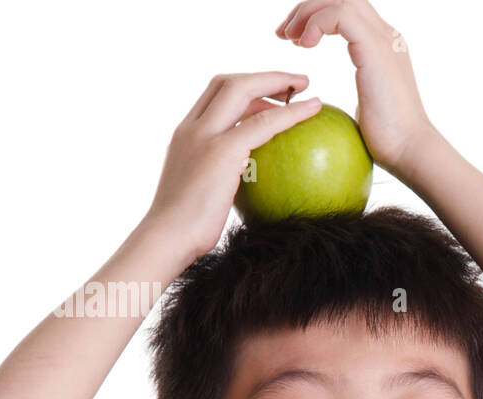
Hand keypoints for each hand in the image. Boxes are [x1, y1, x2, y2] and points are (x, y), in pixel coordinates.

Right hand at [142, 72, 321, 261]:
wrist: (167, 239)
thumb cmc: (185, 232)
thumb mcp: (201, 196)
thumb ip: (219, 181)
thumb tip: (248, 189)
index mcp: (184, 135)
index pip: (213, 97)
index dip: (243, 89)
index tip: (269, 95)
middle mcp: (192, 128)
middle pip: (227, 83)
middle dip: (262, 76)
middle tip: (295, 83)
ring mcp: (204, 136)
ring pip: (243, 89)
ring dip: (277, 82)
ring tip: (307, 88)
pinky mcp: (222, 151)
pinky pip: (264, 122)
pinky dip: (292, 112)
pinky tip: (315, 109)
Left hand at [276, 0, 436, 179]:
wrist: (410, 150)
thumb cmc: (389, 141)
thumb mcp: (368, 107)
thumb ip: (357, 91)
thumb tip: (332, 103)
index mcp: (384, 47)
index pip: (347, 11)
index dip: (315, 17)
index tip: (293, 40)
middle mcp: (387, 36)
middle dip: (308, 9)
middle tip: (284, 35)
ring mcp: (384, 39)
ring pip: (339, 0)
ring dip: (308, 14)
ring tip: (291, 39)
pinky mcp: (375, 47)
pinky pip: (339, 14)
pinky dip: (316, 24)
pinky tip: (305, 47)